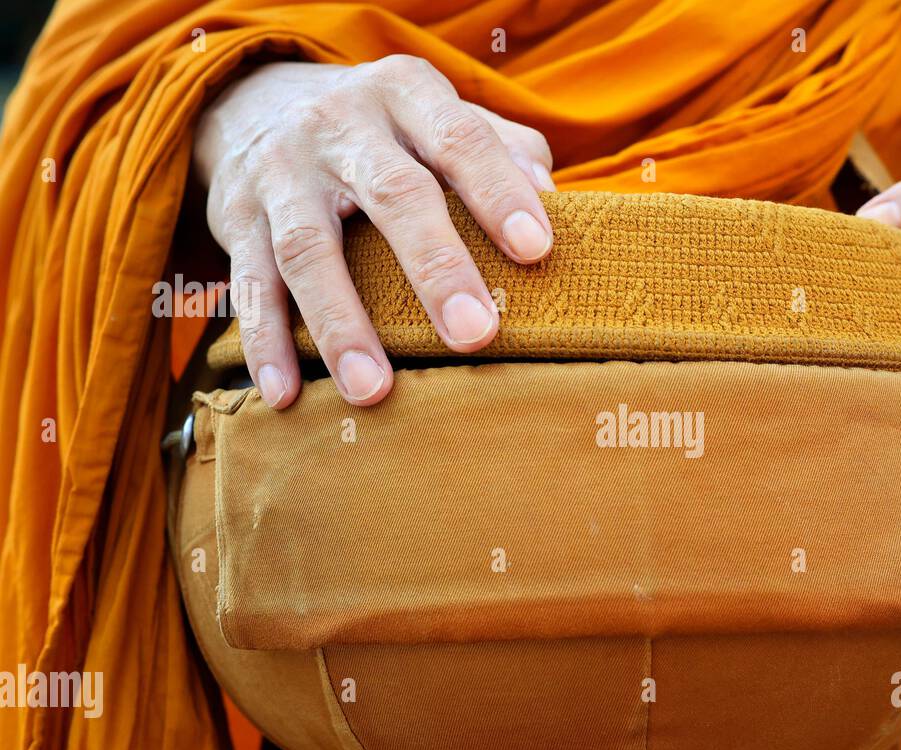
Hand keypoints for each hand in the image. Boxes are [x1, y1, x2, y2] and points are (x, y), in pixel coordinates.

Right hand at [193, 56, 556, 407]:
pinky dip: (265, 342)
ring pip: (310, 248)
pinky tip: (285, 395)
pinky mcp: (235, 217)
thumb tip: (556, 206)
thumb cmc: (386, 131)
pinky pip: (249, 284)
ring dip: (341, 324)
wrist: (255, 101)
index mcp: (406, 93)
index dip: (498, 190)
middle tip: (475, 335)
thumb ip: (504, 150)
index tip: (537, 249)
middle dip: (436, 266)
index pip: (460, 137)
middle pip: (393, 193)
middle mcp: (341, 124)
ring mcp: (282, 171)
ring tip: (372, 391)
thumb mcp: (440, 116)